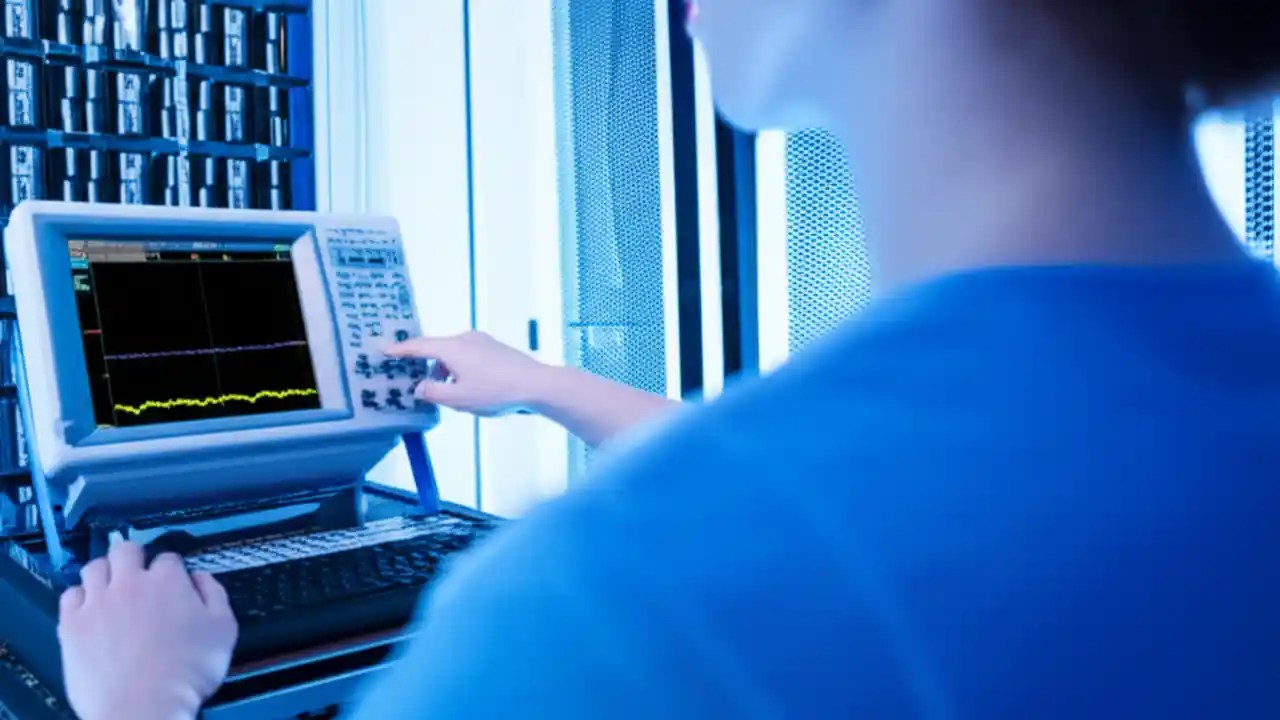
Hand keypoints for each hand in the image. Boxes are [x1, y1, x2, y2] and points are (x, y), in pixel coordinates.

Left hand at [58, 542, 237, 719]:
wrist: (144, 707)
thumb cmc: (188, 672)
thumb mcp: (224, 631)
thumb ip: (215, 595)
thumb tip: (201, 578)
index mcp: (168, 580)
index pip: (168, 558)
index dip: (172, 570)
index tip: (173, 583)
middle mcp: (130, 582)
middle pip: (125, 550)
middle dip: (134, 557)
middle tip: (138, 574)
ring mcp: (97, 602)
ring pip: (94, 568)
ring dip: (105, 572)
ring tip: (111, 588)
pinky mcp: (72, 624)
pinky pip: (69, 595)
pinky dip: (80, 597)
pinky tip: (89, 609)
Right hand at [385, 332, 554, 415]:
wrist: (536, 384)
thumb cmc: (495, 392)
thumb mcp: (458, 399)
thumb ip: (432, 393)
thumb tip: (419, 388)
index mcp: (452, 348)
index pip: (418, 346)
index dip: (400, 350)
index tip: (385, 351)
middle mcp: (465, 338)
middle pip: (437, 350)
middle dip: (428, 369)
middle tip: (421, 386)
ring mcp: (482, 341)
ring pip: (454, 355)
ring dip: (447, 372)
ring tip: (450, 395)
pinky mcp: (495, 348)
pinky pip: (469, 356)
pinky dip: (461, 369)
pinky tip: (470, 388)